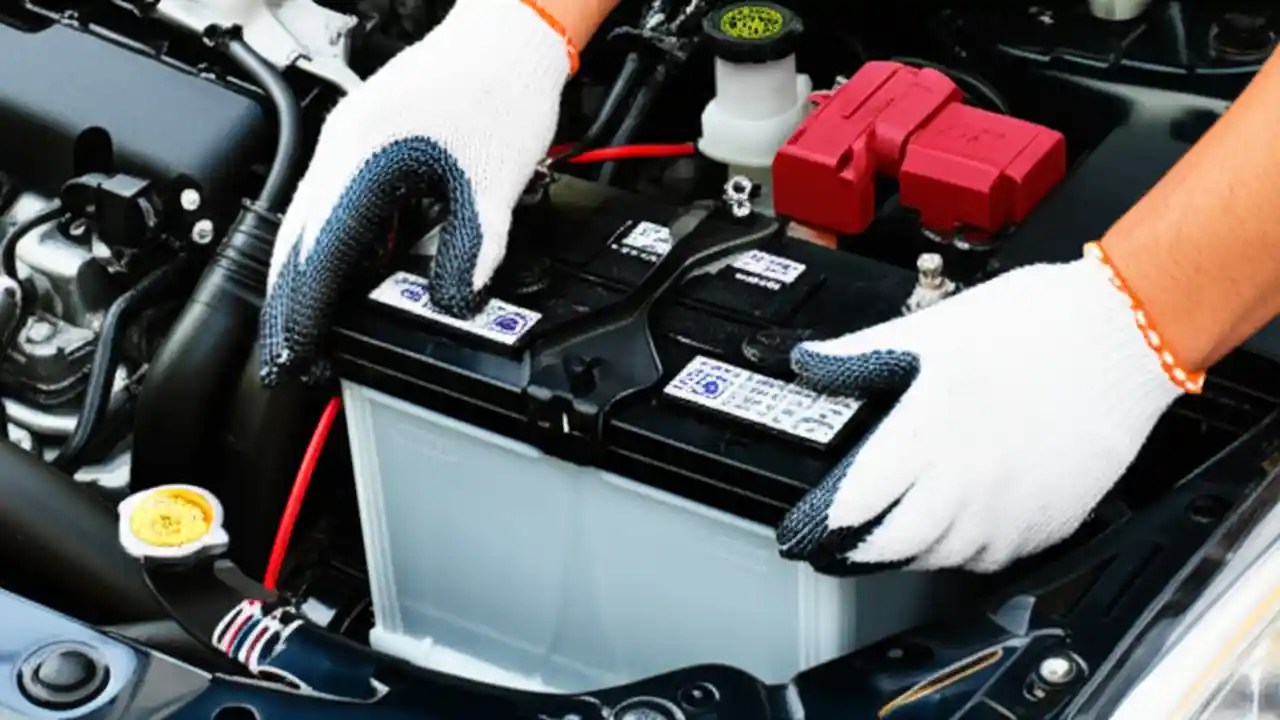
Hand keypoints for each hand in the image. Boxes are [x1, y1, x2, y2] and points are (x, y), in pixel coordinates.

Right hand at [259, 0, 571, 384]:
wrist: (513, 33)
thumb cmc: (502, 87)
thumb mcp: (494, 184)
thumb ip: (472, 250)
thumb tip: (456, 303)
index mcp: (363, 155)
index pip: (316, 253)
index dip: (302, 310)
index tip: (292, 353)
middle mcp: (344, 144)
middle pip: (297, 239)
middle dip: (287, 302)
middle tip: (283, 353)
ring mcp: (350, 137)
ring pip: (309, 220)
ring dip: (304, 274)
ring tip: (303, 321)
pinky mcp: (366, 136)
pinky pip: (332, 200)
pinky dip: (328, 243)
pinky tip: (339, 268)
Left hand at [776, 256, 1183, 572]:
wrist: (1124, 334)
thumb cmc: (1034, 325)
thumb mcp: (930, 330)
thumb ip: (862, 355)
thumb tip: (810, 363)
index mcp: (925, 434)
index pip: (854, 506)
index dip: (820, 522)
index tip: (802, 530)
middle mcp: (964, 483)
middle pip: (891, 544)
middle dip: (854, 550)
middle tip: (834, 545)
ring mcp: (1010, 509)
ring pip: (940, 557)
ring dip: (907, 551)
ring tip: (888, 535)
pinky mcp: (1049, 521)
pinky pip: (993, 557)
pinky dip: (964, 551)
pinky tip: (956, 528)